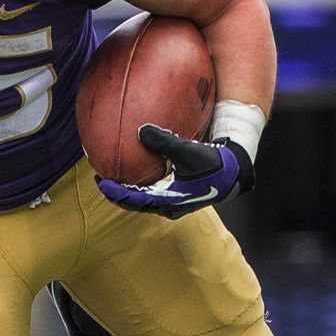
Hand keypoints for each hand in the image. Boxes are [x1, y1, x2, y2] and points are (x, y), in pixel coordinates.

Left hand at [96, 126, 254, 216]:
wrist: (235, 172)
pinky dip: (141, 183)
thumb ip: (165, 141)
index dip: (115, 192)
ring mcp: (173, 202)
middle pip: (135, 203)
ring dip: (128, 190)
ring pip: (144, 199)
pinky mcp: (178, 194)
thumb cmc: (214, 163)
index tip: (100, 181)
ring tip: (115, 176)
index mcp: (168, 200)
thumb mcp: (189, 151)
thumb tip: (141, 130)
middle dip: (117, 193)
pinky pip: (153, 191)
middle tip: (101, 179)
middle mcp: (169, 205)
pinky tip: (138, 167)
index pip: (134, 200)